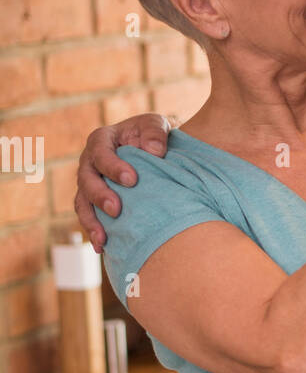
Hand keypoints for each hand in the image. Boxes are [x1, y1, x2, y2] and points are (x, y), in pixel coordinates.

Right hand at [74, 113, 171, 251]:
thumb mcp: (156, 124)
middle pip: (86, 180)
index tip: (132, 179)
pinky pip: (89, 218)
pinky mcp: (95, 202)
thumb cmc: (152, 135)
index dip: (113, 166)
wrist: (152, 150)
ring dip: (91, 221)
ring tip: (103, 239)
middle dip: (100, 195)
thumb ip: (155, 132)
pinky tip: (102, 248)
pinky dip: (94, 232)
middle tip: (116, 209)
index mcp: (101, 141)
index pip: (101, 153)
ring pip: (82, 203)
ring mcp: (90, 184)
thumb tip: (155, 151)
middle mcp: (89, 162)